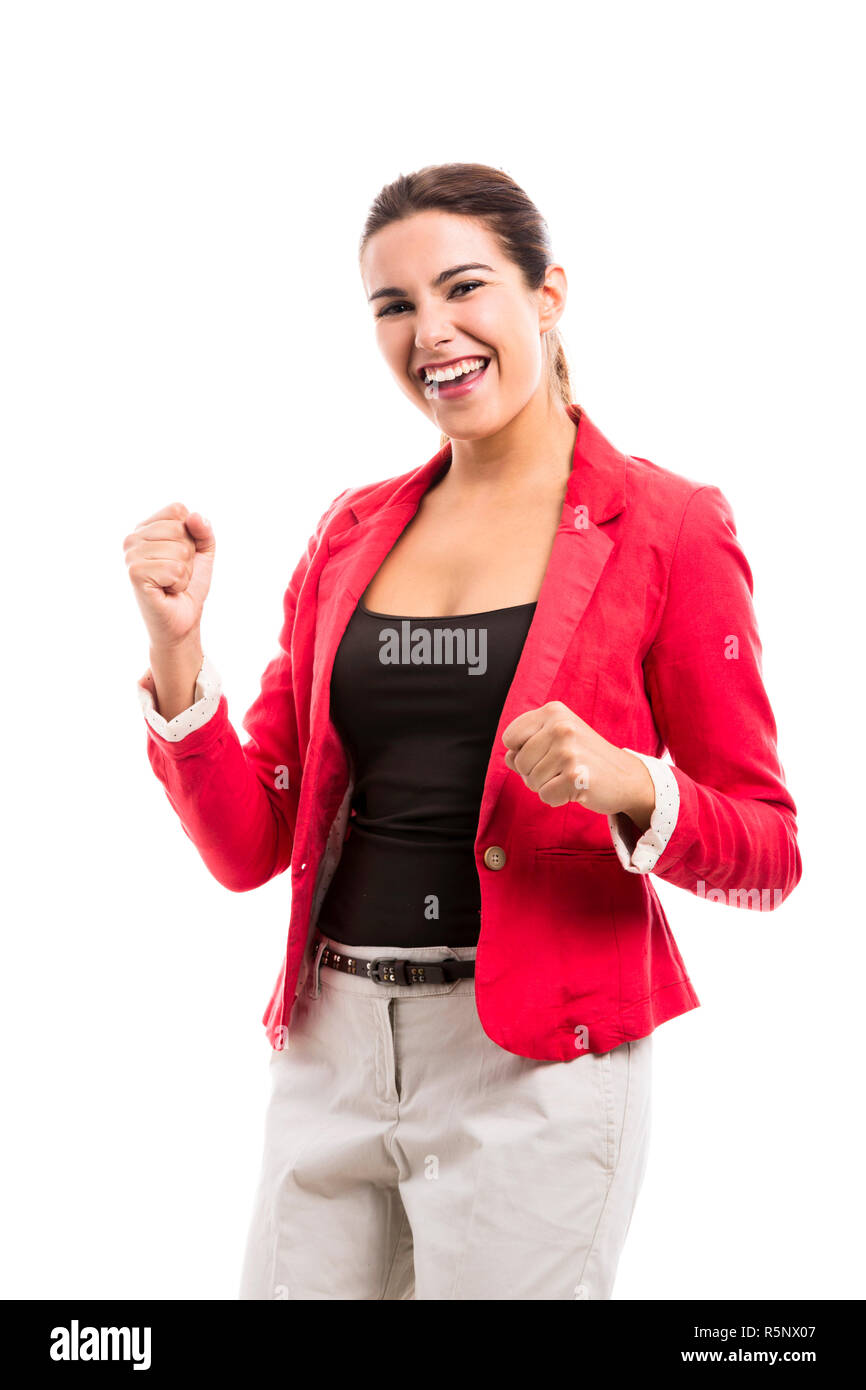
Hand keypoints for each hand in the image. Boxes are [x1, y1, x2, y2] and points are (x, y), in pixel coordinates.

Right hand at [123, 502, 214, 650]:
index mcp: (145, 528)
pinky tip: (167, 590)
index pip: (177, 509)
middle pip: (180, 529)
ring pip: (180, 550)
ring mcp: (131, 555)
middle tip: (177, 573)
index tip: (181, 555)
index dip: (190, 534)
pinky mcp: (135, 573)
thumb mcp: (202, 552)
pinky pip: (174, 569)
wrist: (182, 620)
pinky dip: (179, 583)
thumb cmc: (188, 586)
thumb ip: (203, 530)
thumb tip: (194, 516)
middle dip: (189, 556)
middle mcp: (133, 538)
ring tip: (171, 583)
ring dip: (184, 571)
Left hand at [501, 700, 654, 825]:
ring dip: (546, 786)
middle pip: (518, 762)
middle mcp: (561, 727)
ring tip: (569, 777)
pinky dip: (557, 798)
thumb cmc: (586, 758)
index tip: (544, 753)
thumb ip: (527, 745)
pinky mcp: (576, 777)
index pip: (510, 737)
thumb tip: (507, 757)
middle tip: (560, 769)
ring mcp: (569, 751)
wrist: (626, 777)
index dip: (521, 752)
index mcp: (553, 712)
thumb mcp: (556, 738)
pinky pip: (545, 796)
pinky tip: (575, 789)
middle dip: (533, 773)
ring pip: (530, 781)